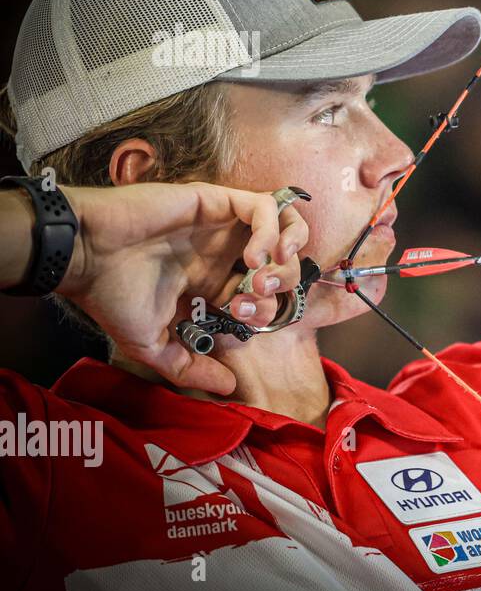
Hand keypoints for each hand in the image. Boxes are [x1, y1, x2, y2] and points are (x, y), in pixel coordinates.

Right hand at [54, 182, 308, 394]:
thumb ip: (190, 367)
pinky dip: (271, 231)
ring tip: (263, 275)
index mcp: (214, 283)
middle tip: (254, 296)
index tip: (241, 317)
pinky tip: (252, 257)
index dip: (266, 309)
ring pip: (285, 228)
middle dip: (281, 285)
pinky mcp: (217, 201)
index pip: (266, 295)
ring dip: (287, 254)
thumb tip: (228, 389)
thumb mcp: (152, 345)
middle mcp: (224, 253)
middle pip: (283, 263)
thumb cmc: (112, 296)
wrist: (85, 258)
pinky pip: (265, 207)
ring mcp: (223, 226)